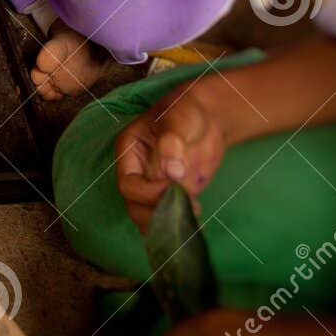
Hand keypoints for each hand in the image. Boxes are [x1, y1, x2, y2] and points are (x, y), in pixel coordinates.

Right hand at [115, 79, 230, 232]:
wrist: (207, 118)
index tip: (174, 188)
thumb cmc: (187, 111)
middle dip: (158, 213)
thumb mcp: (179, 118)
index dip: (148, 193)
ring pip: (146, 217)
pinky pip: (164, 217)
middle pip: (134, 206)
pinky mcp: (169, 196)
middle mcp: (136, 172)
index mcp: (129, 152)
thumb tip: (173, 171)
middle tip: (189, 206)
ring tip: (194, 212)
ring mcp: (152, 186)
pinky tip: (195, 219)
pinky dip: (176, 224)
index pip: (128, 184)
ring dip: (167, 223)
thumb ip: (173, 141)